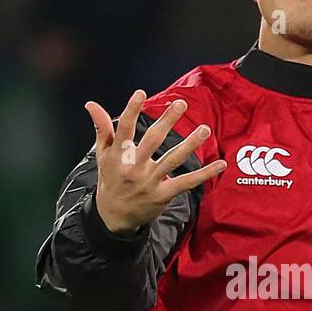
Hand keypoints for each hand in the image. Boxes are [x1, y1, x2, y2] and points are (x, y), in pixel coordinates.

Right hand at [85, 89, 226, 234]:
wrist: (114, 217)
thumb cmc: (111, 180)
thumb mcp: (103, 155)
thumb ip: (102, 128)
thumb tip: (91, 104)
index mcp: (118, 155)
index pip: (124, 129)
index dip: (131, 111)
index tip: (140, 94)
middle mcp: (134, 167)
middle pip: (153, 141)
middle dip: (167, 121)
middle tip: (181, 103)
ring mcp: (149, 182)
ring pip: (172, 159)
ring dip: (190, 144)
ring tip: (205, 129)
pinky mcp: (163, 194)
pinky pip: (186, 182)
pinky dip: (205, 174)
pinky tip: (220, 164)